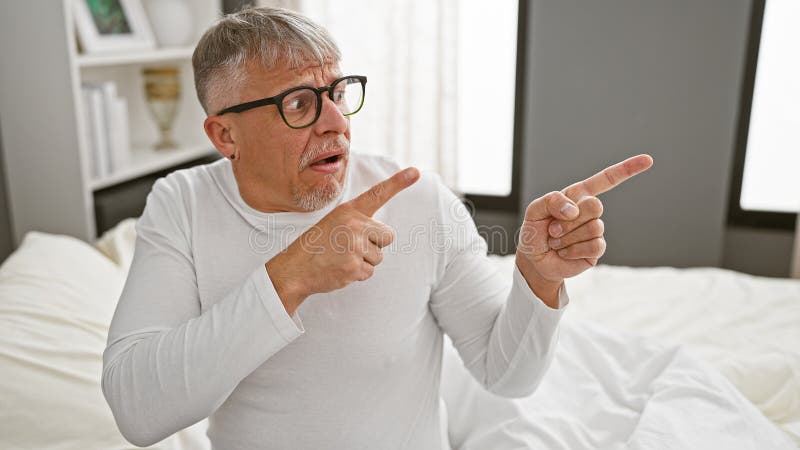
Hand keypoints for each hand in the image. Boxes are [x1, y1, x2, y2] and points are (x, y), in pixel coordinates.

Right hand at [266, 167, 420, 314]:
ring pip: (379, 257)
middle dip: (374, 245)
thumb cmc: (317, 246)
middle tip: (348, 248)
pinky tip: (340, 269)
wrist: (294, 269)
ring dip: (364, 261)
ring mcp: (353, 245)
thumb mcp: (334, 223)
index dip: (398, 182)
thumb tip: (386, 235)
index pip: (377, 194)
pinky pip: (369, 272)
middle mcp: (353, 224)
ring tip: (341, 258)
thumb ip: (358, 223)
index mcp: (348, 211)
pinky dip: (358, 274)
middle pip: (388, 236)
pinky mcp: (353, 265)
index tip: (416, 171)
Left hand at [516, 154, 653, 306]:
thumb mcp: (535, 210)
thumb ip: (551, 200)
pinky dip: (574, 250)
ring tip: (556, 241)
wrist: (534, 260)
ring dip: (568, 237)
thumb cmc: (535, 232)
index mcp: (577, 195)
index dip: (627, 169)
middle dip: (569, 220)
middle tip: (553, 229)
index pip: (605, 180)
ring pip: (594, 228)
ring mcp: (595, 230)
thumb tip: (574, 209)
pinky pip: (595, 246)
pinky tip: (565, 252)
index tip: (648, 160)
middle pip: (595, 205)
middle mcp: (589, 211)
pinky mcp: (596, 249)